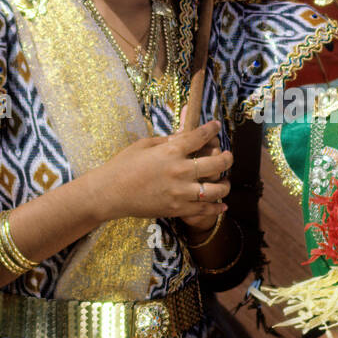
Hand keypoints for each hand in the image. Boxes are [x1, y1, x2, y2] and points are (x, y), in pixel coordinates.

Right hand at [90, 120, 231, 221]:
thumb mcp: (144, 144)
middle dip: (227, 158)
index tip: (217, 127)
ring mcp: (180, 192)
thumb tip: (186, 136)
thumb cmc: (123, 165)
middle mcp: (180, 171)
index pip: (200, 136)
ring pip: (216, 190)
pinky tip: (222, 205)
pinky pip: (203, 210)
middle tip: (228, 156)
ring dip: (225, 185)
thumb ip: (168, 140)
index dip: (212, 129)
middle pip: (217, 163)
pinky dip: (216, 208)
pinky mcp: (177, 209)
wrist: (109, 193)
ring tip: (225, 182)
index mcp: (171, 151)